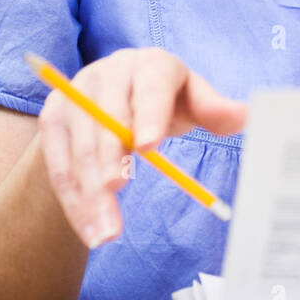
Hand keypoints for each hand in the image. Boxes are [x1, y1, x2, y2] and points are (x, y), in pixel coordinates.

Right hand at [37, 48, 246, 248]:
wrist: (112, 95)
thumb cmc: (164, 98)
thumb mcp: (193, 99)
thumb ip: (216, 110)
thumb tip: (245, 115)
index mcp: (150, 64)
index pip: (149, 87)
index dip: (148, 115)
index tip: (149, 147)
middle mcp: (107, 74)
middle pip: (105, 119)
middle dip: (110, 159)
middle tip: (118, 193)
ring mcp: (75, 96)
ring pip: (80, 149)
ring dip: (90, 193)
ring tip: (106, 234)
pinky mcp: (54, 120)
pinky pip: (59, 166)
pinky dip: (74, 201)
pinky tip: (89, 230)